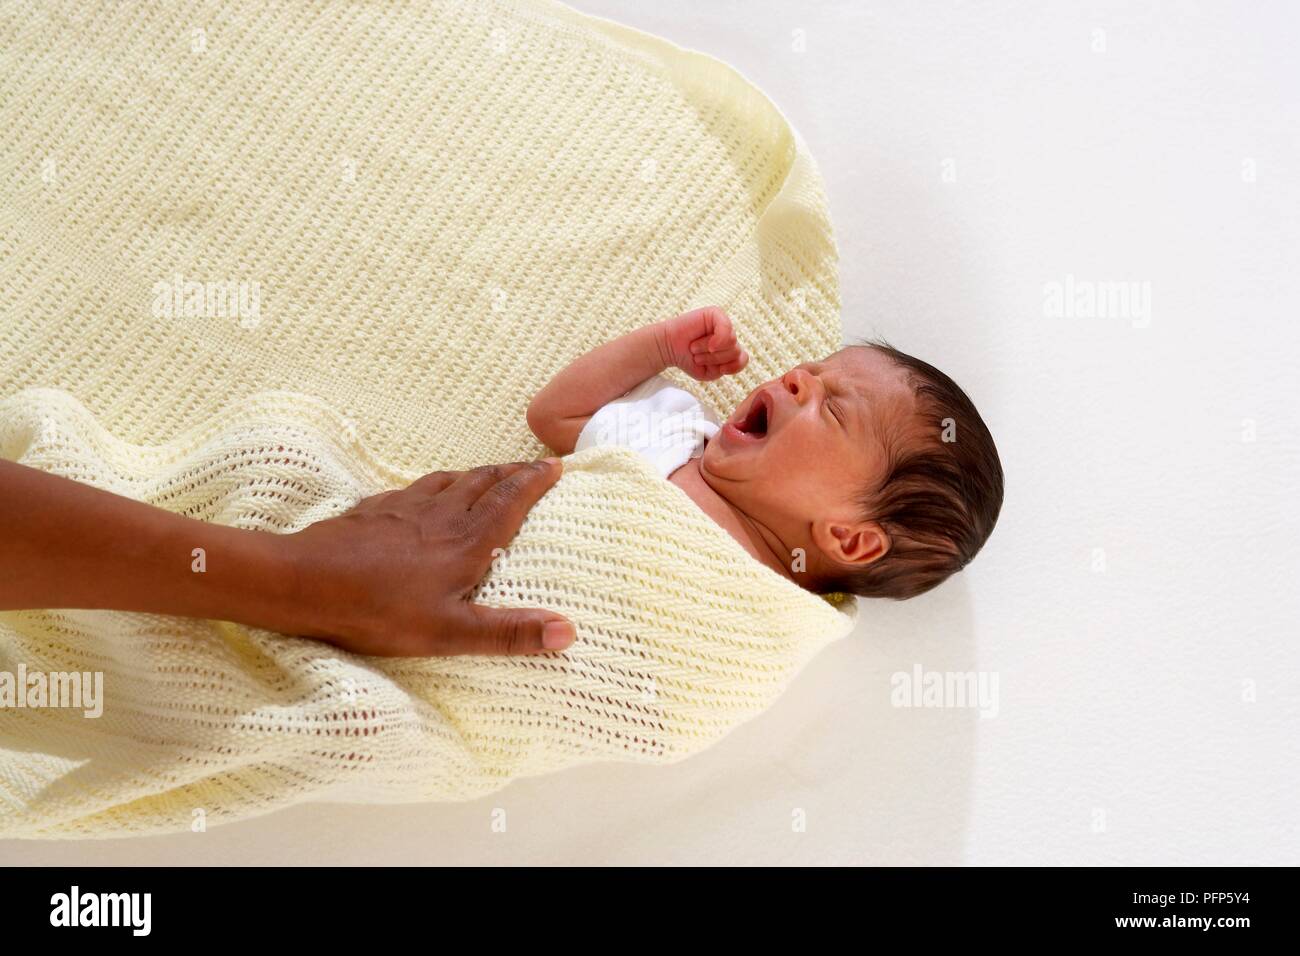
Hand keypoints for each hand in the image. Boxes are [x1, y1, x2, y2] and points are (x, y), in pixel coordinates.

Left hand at [284, 460, 575, 656]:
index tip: (556, 466)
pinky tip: (427, 494)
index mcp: (466, 542)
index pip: (511, 502)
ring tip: (489, 474)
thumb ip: (508, 632)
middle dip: (512, 472)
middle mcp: (441, 515)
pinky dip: (436, 485)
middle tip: (532, 466)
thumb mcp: (449, 633)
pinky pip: (416, 488)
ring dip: (476, 474)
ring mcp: (405, 507)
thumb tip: (567, 631)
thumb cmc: (378, 611)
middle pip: (484, 482)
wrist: (304, 581)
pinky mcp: (375, 509)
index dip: (535, 482)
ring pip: (451, 480)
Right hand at [658, 306, 749, 381]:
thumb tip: (732, 346)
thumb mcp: (712, 372)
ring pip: (731, 342)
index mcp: (730, 350)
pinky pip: (726, 328)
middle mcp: (728, 335)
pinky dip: (718, 340)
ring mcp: (722, 323)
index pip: (742, 359)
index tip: (716, 369)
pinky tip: (708, 344)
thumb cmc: (689, 360)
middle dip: (714, 359)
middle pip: (736, 352)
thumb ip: (732, 365)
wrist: (668, 349)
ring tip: (695, 348)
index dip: (731, 368)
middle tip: (698, 356)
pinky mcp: (715, 313)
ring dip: (710, 352)